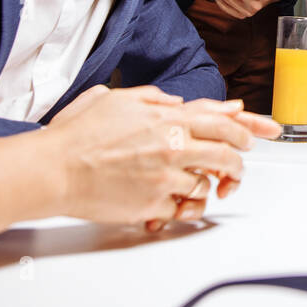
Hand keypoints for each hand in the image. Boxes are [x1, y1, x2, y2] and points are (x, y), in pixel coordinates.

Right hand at [39, 85, 272, 227]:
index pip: (221, 122)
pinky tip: (175, 201)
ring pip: (206, 184)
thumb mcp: (118, 98)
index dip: (244, 129)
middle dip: (238, 162)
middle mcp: (171, 147)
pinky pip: (183, 208)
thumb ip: (153, 98)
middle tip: (237, 166)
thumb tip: (174, 101)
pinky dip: (182, 206)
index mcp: (167, 119)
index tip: (253, 136)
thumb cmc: (78, 135)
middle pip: (226, 155)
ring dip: (207, 185)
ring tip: (200, 184)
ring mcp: (164, 178)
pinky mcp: (152, 204)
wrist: (53, 170)